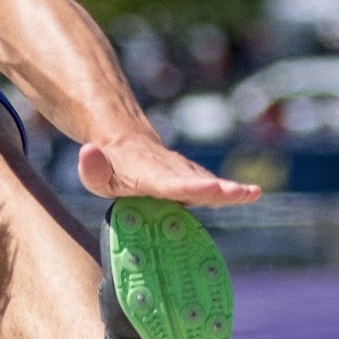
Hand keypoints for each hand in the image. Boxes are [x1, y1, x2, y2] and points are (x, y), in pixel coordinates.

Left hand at [78, 136, 259, 207]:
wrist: (129, 145)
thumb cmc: (112, 168)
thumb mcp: (95, 173)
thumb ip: (92, 169)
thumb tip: (87, 152)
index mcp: (149, 175)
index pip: (169, 184)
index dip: (188, 188)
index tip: (207, 187)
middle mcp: (172, 172)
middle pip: (195, 182)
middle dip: (216, 189)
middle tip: (236, 193)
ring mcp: (186, 174)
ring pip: (208, 182)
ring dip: (229, 190)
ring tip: (251, 193)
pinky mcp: (195, 179)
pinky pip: (212, 187)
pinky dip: (230, 192)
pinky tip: (251, 194)